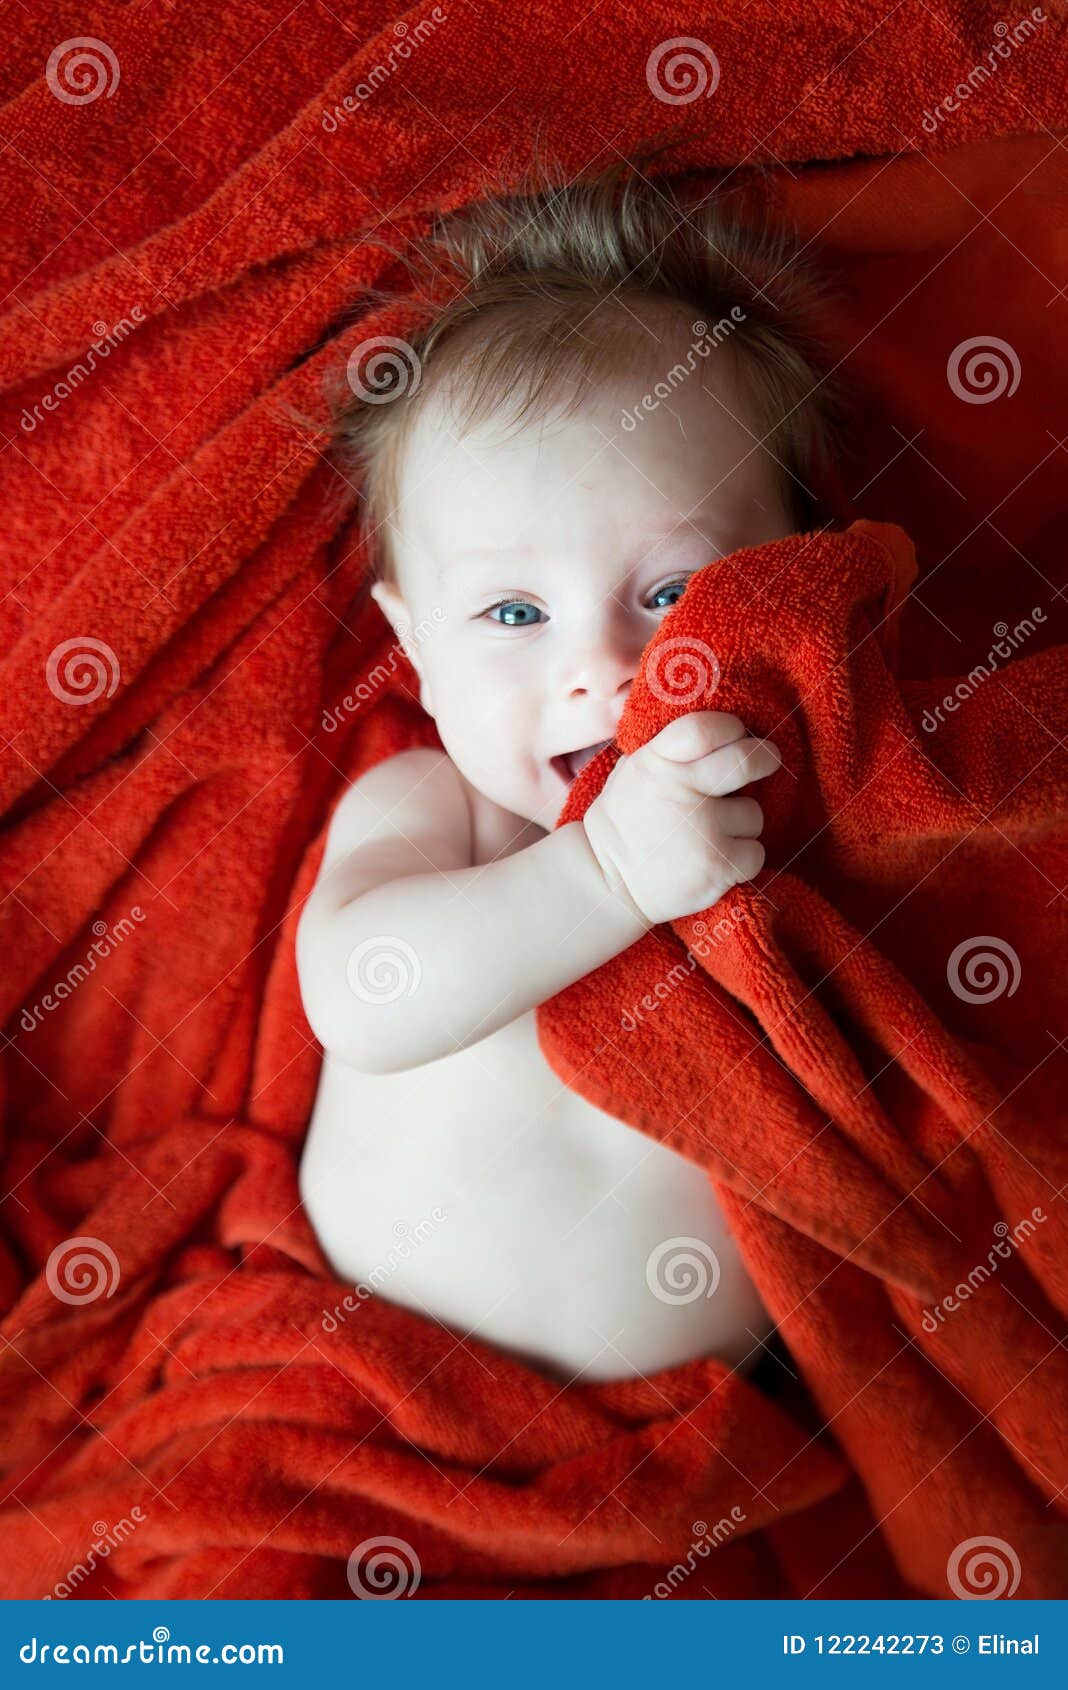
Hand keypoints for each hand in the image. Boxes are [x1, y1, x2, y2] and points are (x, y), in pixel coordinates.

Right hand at [581, 711, 780, 925]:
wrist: (608, 884)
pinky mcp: (718, 865)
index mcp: (657, 763)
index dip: (730, 728)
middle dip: (765, 757)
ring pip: (753, 814)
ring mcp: (703, 829)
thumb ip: (665, 752)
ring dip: (742, 825)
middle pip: (744, 761)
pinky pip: (755, 853)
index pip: (704, 729)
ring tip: (712, 836)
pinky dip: (742, 860)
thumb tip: (711, 730)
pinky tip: (715, 863)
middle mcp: (680, 790)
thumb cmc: (625, 825)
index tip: (739, 733)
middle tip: (768, 759)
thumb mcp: (630, 774)